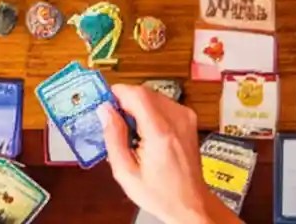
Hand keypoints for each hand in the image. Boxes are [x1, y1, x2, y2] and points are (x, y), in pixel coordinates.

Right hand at [99, 84, 236, 223]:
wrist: (190, 203)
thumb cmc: (160, 194)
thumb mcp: (126, 172)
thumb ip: (113, 137)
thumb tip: (104, 111)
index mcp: (160, 133)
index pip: (137, 94)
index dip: (117, 93)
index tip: (104, 103)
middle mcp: (177, 121)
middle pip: (144, 92)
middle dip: (125, 102)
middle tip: (114, 121)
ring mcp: (185, 118)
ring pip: (152, 95)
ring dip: (137, 106)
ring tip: (131, 131)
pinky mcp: (188, 119)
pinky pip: (162, 104)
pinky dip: (149, 111)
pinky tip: (145, 132)